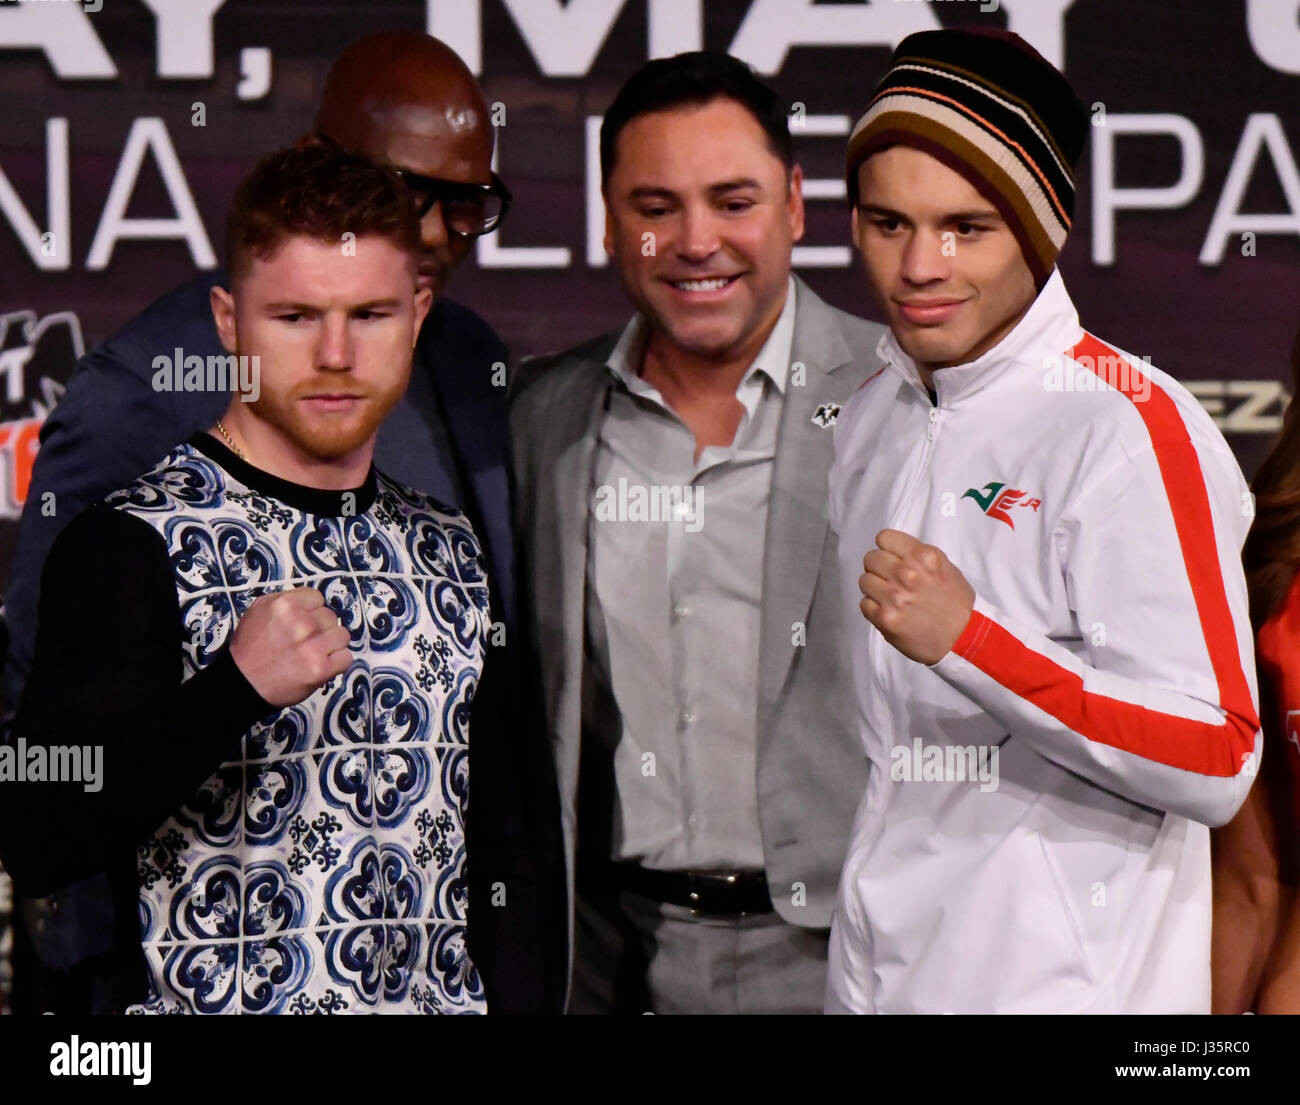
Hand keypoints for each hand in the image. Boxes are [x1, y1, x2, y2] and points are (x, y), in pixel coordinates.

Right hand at [228, 586, 351, 706]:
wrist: (242, 684)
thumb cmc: (249, 647)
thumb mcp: (258, 611)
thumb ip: (284, 601)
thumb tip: (309, 602)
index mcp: (286, 605)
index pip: (317, 598)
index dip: (311, 610)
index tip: (302, 622)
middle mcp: (302, 623)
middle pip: (331, 617)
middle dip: (321, 628)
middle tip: (305, 641)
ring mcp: (314, 646)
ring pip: (342, 636)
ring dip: (331, 645)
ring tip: (315, 653)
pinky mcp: (321, 668)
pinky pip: (346, 658)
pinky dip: (337, 663)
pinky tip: (322, 665)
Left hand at [858, 529, 974, 664]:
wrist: (964, 639)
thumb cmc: (957, 603)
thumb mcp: (946, 568)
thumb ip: (918, 557)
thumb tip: (894, 553)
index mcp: (924, 556)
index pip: (884, 538)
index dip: (887, 549)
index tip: (892, 559)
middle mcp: (906, 573)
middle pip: (871, 558)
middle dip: (879, 568)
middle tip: (890, 580)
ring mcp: (893, 596)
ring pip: (864, 580)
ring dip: (875, 588)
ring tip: (890, 597)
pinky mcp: (884, 618)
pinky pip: (864, 603)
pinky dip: (874, 608)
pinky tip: (889, 612)